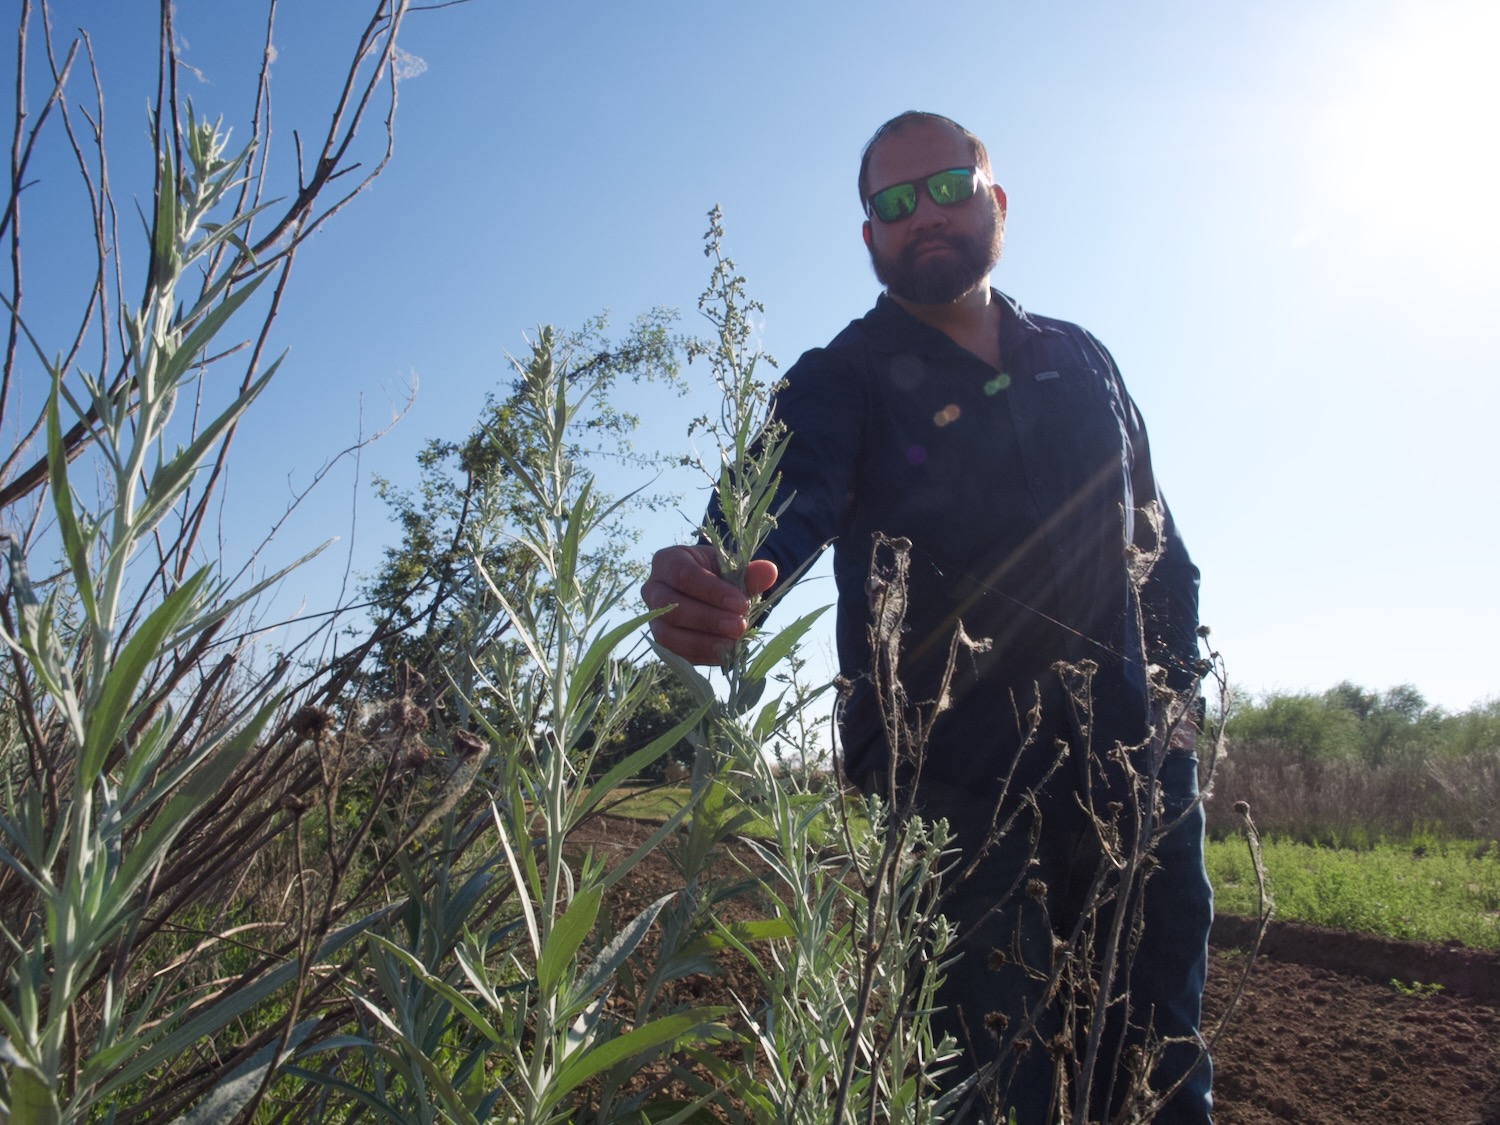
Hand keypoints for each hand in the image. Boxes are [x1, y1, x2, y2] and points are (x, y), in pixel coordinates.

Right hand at [641, 544, 778, 664]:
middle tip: (739, 626)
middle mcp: (653, 589)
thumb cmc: (718, 576)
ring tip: (733, 645)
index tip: (741, 604)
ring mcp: (654, 618)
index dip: (712, 591)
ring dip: (702, 642)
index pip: (685, 575)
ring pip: (668, 634)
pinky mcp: (661, 641)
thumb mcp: (733, 570)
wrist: (709, 592)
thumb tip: (769, 571)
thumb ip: (749, 573)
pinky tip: (725, 654)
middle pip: (672, 607)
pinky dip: (701, 655)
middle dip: (707, 619)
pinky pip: (675, 653)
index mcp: (668, 561)